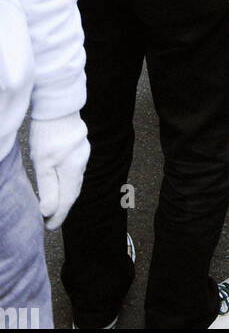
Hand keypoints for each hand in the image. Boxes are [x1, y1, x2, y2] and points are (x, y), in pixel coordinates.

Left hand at [29, 112, 89, 230]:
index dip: (58, 216)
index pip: (67, 200)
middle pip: (73, 191)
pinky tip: (60, 179)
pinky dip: (66, 179)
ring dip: (64, 193)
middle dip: (62, 207)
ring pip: (74, 179)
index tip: (49, 228)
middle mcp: (81, 162)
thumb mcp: (42, 163)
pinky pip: (73, 168)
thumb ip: (47, 189)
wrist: (57, 103)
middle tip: (50, 220)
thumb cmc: (48, 133)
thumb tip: (49, 212)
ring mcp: (81, 151)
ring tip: (54, 203)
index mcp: (73, 170)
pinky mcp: (78, 143)